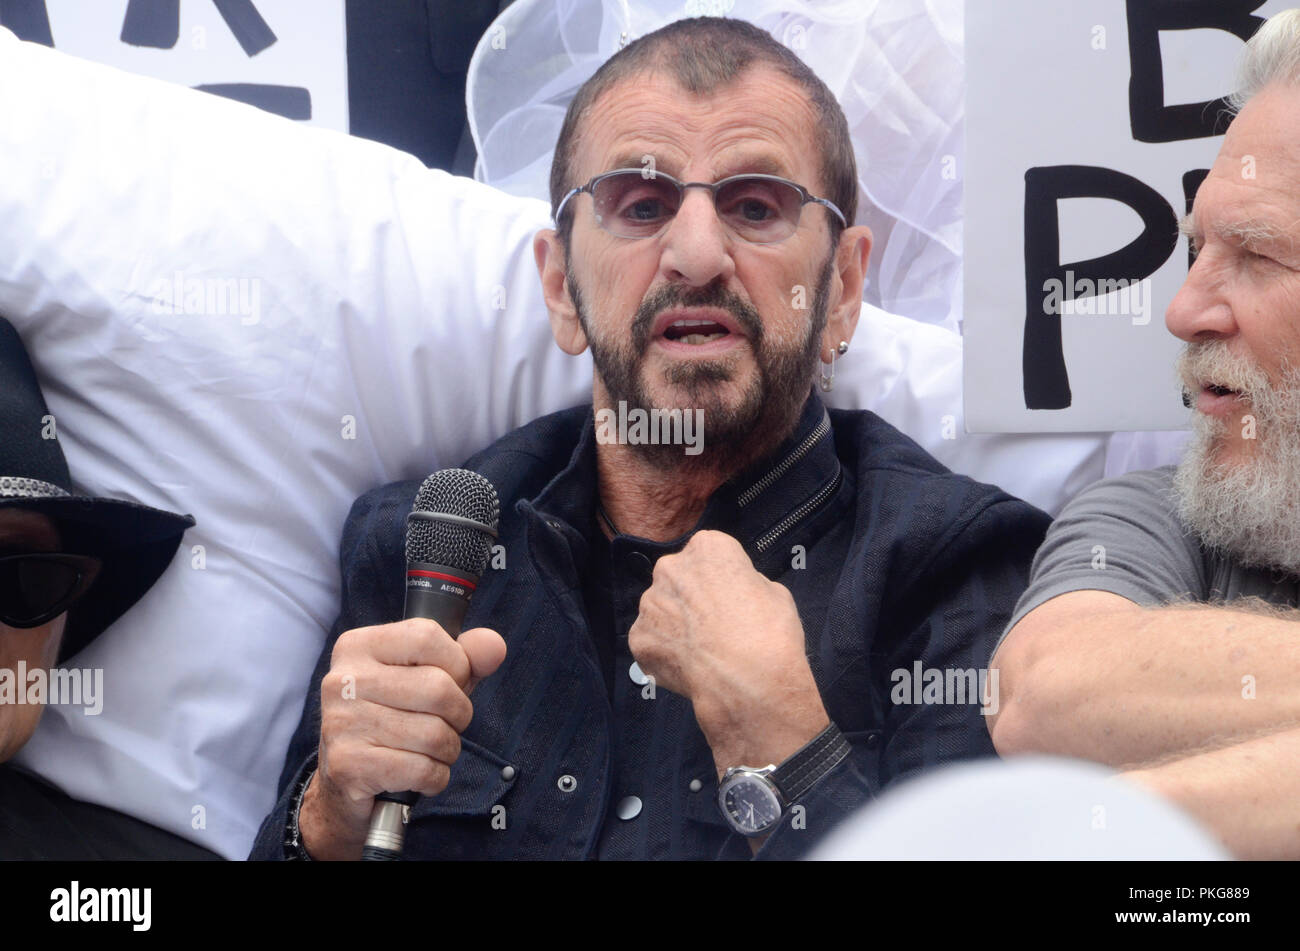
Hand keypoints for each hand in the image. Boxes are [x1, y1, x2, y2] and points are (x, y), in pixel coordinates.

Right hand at [298, 619, 505, 859]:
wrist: (346, 781)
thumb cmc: (393, 719)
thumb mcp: (426, 677)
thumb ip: (464, 658)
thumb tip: (494, 646)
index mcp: (358, 646)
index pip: (427, 637)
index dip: (457, 665)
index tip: (450, 683)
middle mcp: (343, 679)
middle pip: (438, 689)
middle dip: (458, 714)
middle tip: (445, 724)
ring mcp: (341, 723)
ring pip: (434, 735)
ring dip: (448, 750)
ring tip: (431, 751)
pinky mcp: (348, 766)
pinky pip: (422, 770)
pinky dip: (435, 777)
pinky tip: (420, 774)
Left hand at [628, 530, 827, 775]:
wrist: (747, 682)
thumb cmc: (769, 633)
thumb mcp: (776, 594)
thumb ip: (747, 584)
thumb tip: (738, 593)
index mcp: (707, 547)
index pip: (711, 555)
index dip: (723, 579)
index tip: (732, 599)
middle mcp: (671, 568)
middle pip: (680, 579)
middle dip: (692, 598)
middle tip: (714, 626)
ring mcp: (650, 604)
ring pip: (662, 610)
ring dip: (676, 625)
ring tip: (702, 652)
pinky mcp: (639, 638)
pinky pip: (652, 641)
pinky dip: (666, 653)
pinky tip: (688, 667)